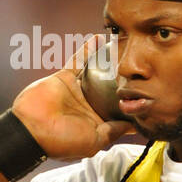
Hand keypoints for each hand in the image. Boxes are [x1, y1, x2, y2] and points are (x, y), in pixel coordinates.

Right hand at [12, 34, 138, 159]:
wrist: (30, 130)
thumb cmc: (61, 141)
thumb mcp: (94, 142)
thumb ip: (113, 131)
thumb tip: (134, 125)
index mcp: (97, 122)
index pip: (119, 111)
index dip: (132, 103)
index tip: (151, 94)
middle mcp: (89, 105)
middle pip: (111, 88)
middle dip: (124, 79)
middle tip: (141, 66)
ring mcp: (77, 90)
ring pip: (97, 72)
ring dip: (108, 61)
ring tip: (124, 49)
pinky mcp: (65, 77)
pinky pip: (79, 60)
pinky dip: (88, 50)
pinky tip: (100, 39)